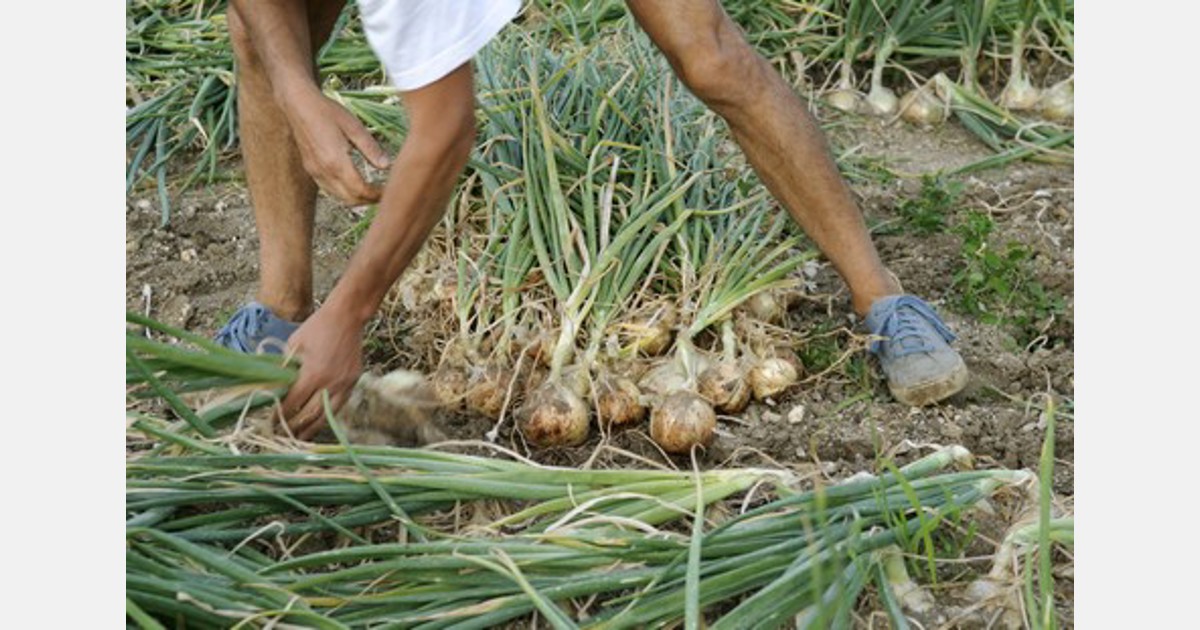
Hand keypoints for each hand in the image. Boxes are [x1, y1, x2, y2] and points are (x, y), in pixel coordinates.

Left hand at [279, 306, 363, 440]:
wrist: (347, 317)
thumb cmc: (317, 327)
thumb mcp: (294, 345)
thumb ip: (285, 368)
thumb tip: (275, 388)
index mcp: (313, 374)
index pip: (293, 403)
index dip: (281, 416)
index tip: (271, 423)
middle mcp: (330, 383)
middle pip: (310, 415)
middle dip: (295, 427)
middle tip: (283, 435)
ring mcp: (345, 384)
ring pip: (328, 415)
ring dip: (313, 428)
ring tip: (301, 437)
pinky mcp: (353, 381)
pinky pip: (340, 405)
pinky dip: (328, 415)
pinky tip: (319, 421)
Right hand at [284, 89, 390, 205]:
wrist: (299, 104)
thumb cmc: (327, 112)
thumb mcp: (354, 127)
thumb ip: (370, 149)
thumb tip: (386, 166)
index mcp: (336, 161)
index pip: (360, 190)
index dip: (376, 194)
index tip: (388, 191)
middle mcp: (323, 171)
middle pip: (350, 199)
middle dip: (368, 200)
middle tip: (383, 194)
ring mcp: (315, 172)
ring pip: (339, 197)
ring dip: (356, 199)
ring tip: (371, 192)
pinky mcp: (311, 170)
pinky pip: (329, 190)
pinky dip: (344, 193)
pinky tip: (353, 185)